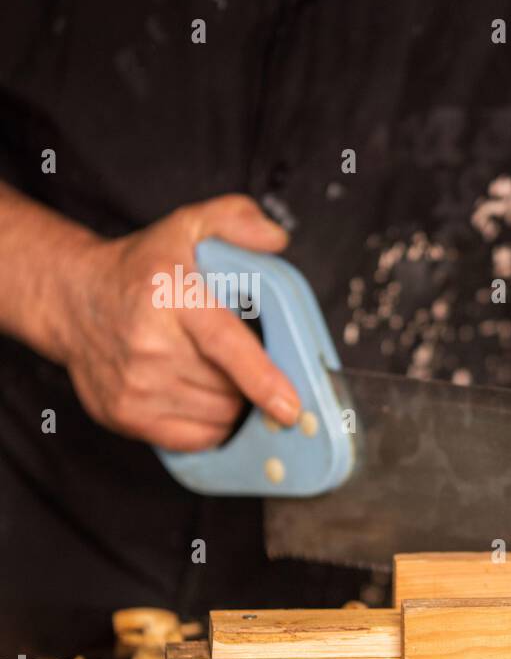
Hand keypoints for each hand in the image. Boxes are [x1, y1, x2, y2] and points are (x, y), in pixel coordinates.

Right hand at [46, 194, 299, 450]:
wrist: (74, 299)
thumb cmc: (142, 269)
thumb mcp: (188, 226)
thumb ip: (235, 220)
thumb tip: (275, 239)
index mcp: (170, 296)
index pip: (223, 344)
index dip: (260, 378)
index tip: (289, 405)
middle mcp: (148, 345)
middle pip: (229, 387)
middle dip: (251, 382)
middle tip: (243, 360)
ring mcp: (132, 385)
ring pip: (218, 415)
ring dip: (234, 403)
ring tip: (220, 373)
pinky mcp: (123, 414)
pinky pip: (194, 439)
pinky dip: (212, 425)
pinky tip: (205, 397)